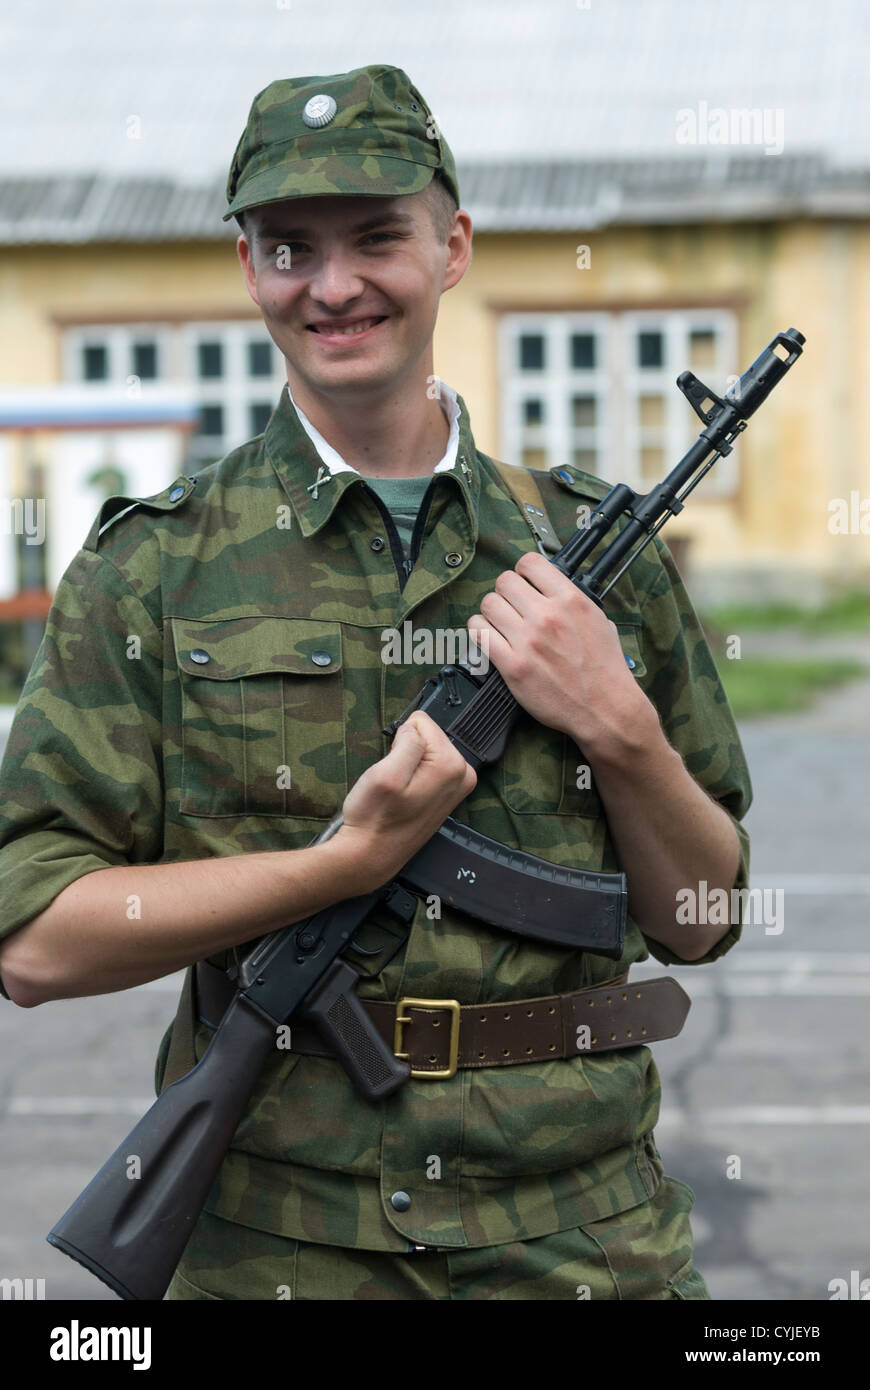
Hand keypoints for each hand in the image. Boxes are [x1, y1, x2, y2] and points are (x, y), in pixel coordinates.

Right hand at [336, 711, 476, 888]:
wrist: (370, 854)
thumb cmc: (374, 818)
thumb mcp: (386, 772)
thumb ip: (408, 741)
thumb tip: (413, 728)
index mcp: (451, 765)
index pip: (422, 722)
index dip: (400, 741)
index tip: (394, 765)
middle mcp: (462, 775)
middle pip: (427, 736)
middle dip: (405, 753)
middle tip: (394, 780)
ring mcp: (456, 787)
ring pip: (425, 751)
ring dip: (407, 765)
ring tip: (398, 790)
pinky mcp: (446, 795)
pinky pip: (426, 768)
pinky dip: (411, 776)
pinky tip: (404, 796)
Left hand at [466, 550, 653, 754]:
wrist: (605, 708)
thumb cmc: (604, 668)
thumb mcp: (599, 620)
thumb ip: (572, 600)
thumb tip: (550, 587)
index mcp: (570, 600)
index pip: (530, 563)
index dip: (523, 571)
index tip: (524, 582)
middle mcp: (547, 616)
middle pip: (503, 582)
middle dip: (505, 591)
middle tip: (511, 605)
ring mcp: (527, 641)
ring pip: (488, 605)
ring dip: (491, 612)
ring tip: (500, 623)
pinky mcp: (512, 666)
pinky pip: (480, 634)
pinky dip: (480, 631)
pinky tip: (489, 636)